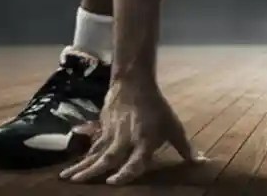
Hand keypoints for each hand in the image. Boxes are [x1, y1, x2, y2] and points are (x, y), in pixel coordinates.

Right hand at [59, 75, 205, 185]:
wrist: (133, 83)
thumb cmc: (157, 108)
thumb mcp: (173, 126)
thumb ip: (185, 148)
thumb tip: (202, 162)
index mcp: (145, 140)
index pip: (135, 160)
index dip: (125, 172)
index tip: (112, 182)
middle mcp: (126, 138)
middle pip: (108, 157)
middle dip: (93, 171)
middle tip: (78, 182)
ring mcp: (112, 133)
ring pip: (95, 152)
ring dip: (80, 165)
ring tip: (65, 177)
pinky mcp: (102, 128)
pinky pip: (92, 146)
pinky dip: (82, 157)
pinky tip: (72, 167)